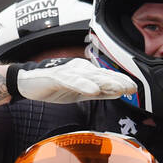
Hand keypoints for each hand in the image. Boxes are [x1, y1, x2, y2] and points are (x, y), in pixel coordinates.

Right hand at [14, 58, 136, 102]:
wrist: (28, 82)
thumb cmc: (54, 87)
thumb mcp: (79, 92)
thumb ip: (98, 92)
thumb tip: (117, 93)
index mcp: (86, 73)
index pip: (107, 77)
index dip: (121, 81)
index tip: (134, 88)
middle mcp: (80, 69)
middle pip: (102, 75)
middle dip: (118, 81)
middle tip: (132, 87)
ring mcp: (69, 72)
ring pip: (90, 77)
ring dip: (105, 82)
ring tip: (118, 88)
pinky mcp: (57, 77)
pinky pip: (72, 81)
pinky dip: (83, 85)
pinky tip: (93, 90)